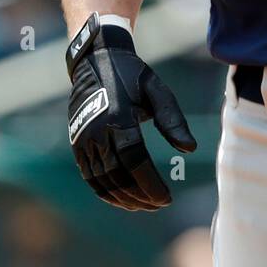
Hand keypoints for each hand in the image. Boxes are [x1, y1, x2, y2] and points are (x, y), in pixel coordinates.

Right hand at [67, 23, 196, 210]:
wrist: (96, 60)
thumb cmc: (132, 75)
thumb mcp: (157, 90)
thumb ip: (173, 119)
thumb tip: (190, 149)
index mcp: (118, 117)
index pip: (135, 162)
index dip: (151, 185)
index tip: (167, 199)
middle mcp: (97, 131)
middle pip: (118, 176)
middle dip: (140, 196)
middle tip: (159, 205)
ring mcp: (83, 139)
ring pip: (102, 180)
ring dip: (123, 198)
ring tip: (144, 206)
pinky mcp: (77, 143)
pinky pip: (90, 175)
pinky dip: (105, 192)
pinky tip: (122, 199)